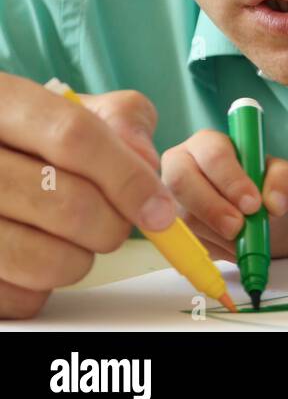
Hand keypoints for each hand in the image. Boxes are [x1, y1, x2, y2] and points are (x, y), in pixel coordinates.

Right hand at [0, 73, 176, 318]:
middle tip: (112, 223)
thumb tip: (145, 160)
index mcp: (1, 101)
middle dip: (112, 225)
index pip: (74, 137)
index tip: (160, 211)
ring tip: (69, 239)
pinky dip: (42, 287)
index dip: (128, 178)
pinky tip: (34, 255)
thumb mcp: (74, 108)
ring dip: (78, 259)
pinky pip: (18, 297)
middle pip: (68, 204)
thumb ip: (122, 119)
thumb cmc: (34, 137)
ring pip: (43, 258)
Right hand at [161, 129, 287, 259]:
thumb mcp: (280, 177)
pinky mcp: (168, 225)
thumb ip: (283, 181)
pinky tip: (229, 245)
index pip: (214, 155)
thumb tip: (275, 203)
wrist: (252, 214)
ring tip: (242, 238)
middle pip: (182, 182)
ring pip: (184, 216)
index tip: (253, 205)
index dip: (232, 181)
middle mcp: (179, 164)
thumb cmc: (261, 186)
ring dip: (216, 233)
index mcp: (208, 143)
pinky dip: (211, 247)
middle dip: (212, 209)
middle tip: (238, 228)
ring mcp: (168, 196)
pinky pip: (183, 240)